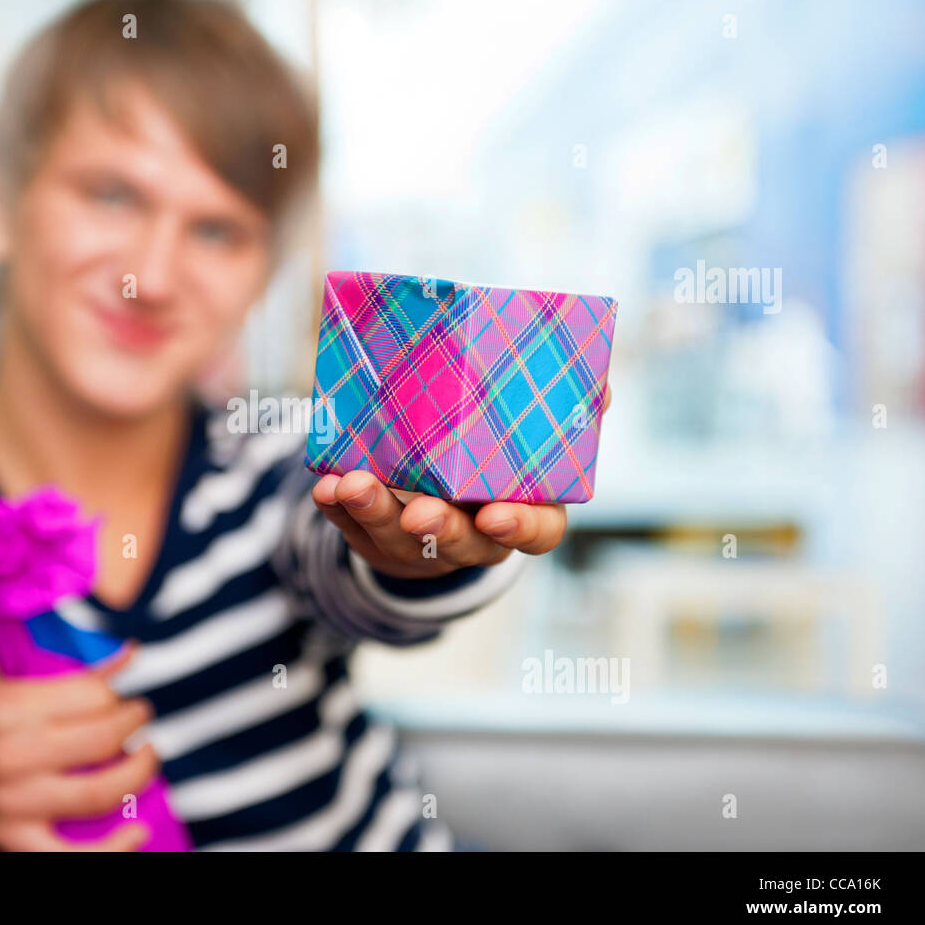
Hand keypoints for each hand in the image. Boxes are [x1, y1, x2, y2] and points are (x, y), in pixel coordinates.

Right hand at [0, 643, 157, 850]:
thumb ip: (59, 666)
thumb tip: (124, 654)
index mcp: (10, 707)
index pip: (92, 695)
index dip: (116, 691)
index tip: (120, 692)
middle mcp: (14, 755)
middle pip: (104, 740)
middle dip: (134, 723)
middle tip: (138, 716)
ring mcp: (15, 803)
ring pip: (100, 793)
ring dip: (139, 773)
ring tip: (145, 756)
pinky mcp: (11, 839)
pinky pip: (71, 855)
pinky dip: (113, 848)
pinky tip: (138, 830)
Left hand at [312, 384, 610, 579]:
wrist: (440, 503)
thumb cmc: (496, 462)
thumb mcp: (532, 439)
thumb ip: (559, 411)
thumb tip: (600, 381)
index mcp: (524, 512)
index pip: (536, 534)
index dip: (520, 528)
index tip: (498, 517)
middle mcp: (474, 536)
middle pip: (460, 543)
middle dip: (437, 529)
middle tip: (417, 513)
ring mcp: (421, 543)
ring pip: (397, 538)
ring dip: (375, 512)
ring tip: (352, 485)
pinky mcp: (375, 537)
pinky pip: (353, 528)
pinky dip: (338, 509)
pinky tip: (325, 485)